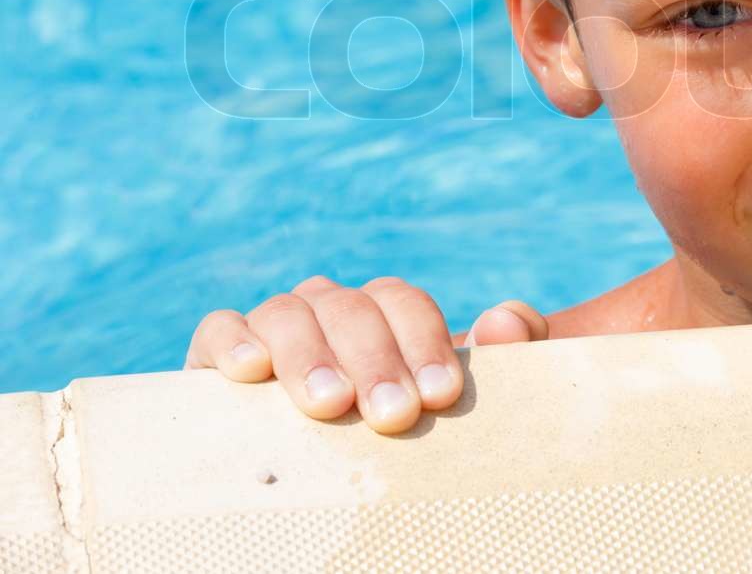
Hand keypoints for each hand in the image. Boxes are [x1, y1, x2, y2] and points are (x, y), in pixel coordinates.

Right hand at [184, 276, 547, 433]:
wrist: (309, 478)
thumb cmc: (392, 434)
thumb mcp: (444, 401)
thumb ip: (504, 356)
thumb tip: (505, 320)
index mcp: (383, 313)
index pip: (405, 303)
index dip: (426, 343)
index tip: (441, 397)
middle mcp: (330, 309)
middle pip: (353, 309)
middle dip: (377, 360)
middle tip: (393, 416)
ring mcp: (274, 326)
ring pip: (290, 312)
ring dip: (312, 355)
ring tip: (332, 403)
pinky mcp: (217, 353)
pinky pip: (219, 328)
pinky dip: (234, 341)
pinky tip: (252, 371)